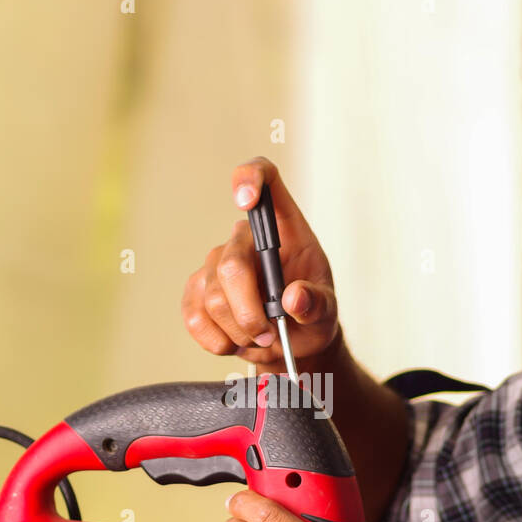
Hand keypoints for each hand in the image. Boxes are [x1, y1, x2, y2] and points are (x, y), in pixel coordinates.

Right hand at [182, 157, 340, 365]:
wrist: (294, 344)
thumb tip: (294, 299)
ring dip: (239, 330)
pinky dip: (216, 339)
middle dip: (249, 311)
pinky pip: (194, 316)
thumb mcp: (326, 310)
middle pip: (231, 265)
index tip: (245, 199)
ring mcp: (216, 264)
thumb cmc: (311, 313)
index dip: (251, 178)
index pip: (265, 178)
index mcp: (284, 227)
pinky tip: (233, 342)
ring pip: (213, 298)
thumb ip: (316, 303)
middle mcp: (246, 239)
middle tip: (269, 333)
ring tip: (261, 338)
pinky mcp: (196, 292)